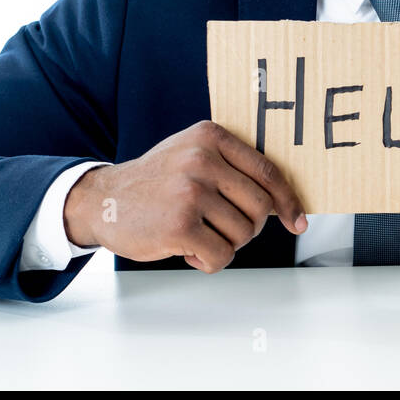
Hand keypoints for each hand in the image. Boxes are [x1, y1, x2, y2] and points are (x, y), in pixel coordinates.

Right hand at [64, 120, 307, 272]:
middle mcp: (203, 159)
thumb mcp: (192, 154)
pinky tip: (187, 251)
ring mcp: (191, 191)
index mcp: (211, 137)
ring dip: (225, 245)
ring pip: (243, 234)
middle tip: (222, 230)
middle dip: (248, 228)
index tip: (296, 220)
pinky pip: (221, 255)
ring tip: (197, 236)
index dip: (287, 200)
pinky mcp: (180, 225)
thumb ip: (232, 166)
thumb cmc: (156, 182)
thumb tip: (282, 201)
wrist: (103, 199)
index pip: (268, 171)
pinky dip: (209, 262)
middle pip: (260, 207)